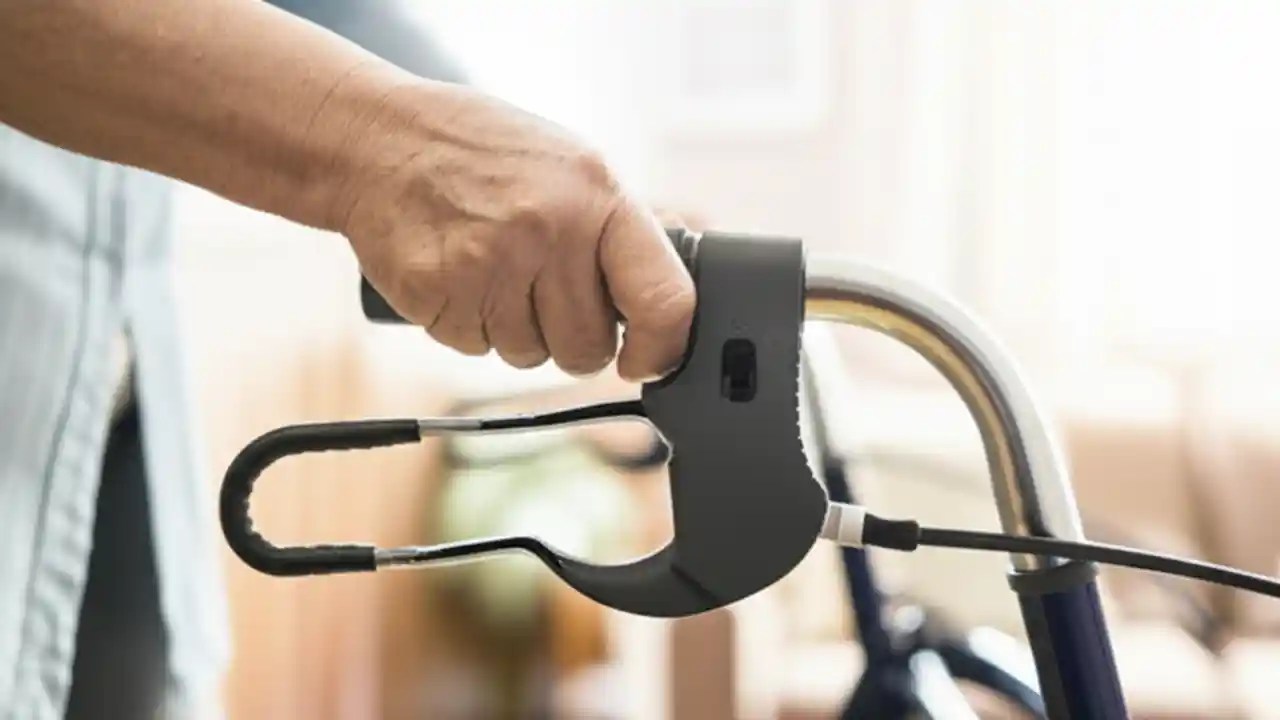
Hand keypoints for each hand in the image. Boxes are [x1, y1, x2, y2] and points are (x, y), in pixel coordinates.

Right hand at [340, 81, 693, 380]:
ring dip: (516, 329)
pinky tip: (461, 274)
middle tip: (544, 291)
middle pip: (587, 348)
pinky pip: (477, 349)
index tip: (646, 359)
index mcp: (597, 196)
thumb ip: (621, 229)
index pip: (663, 300)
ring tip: (495, 268)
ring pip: (530, 356)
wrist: (379, 139)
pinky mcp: (438, 294)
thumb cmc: (486, 154)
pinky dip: (471, 324)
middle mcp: (549, 230)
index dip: (662, 348)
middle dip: (571, 335)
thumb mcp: (572, 166)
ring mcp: (489, 265)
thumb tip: (675, 295)